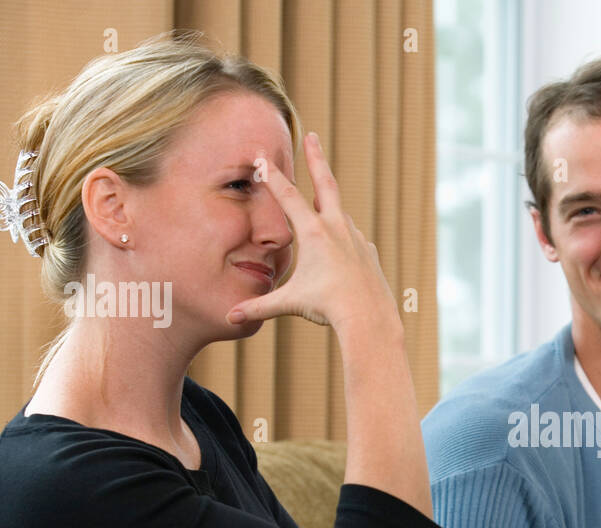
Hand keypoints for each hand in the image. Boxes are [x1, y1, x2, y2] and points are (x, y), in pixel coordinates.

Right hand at [226, 131, 400, 334]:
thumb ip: (260, 306)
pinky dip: (344, 235)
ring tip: (318, 197)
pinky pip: (353, 238)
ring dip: (327, 204)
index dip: (272, 176)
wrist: (369, 318)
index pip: (288, 197)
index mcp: (314, 233)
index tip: (261, 156)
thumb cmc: (328, 308)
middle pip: (325, 183)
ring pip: (339, 215)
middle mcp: (337, 229)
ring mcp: (356, 238)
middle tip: (312, 135)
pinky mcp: (369, 252)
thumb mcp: (291, 303)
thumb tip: (230, 319)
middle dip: (316, 158)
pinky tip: (340, 244)